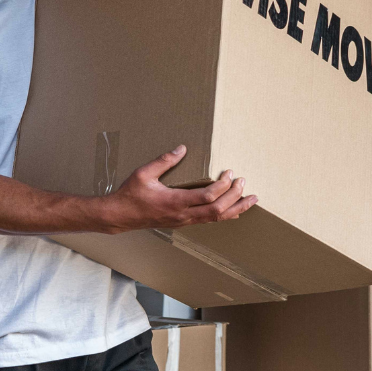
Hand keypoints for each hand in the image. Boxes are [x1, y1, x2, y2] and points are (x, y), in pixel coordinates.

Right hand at [103, 146, 256, 234]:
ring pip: (216, 219)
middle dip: (234, 196)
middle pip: (217, 210)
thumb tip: (182, 148)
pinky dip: (225, 215)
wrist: (120, 216)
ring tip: (251, 200)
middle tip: (243, 181)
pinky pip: (209, 221)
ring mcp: (184, 221)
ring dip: (235, 208)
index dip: (222, 186)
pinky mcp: (183, 222)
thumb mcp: (144, 173)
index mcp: (175, 201)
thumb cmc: (130, 194)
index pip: (207, 197)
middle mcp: (183, 215)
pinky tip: (234, 211)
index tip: (229, 173)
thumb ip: (164, 160)